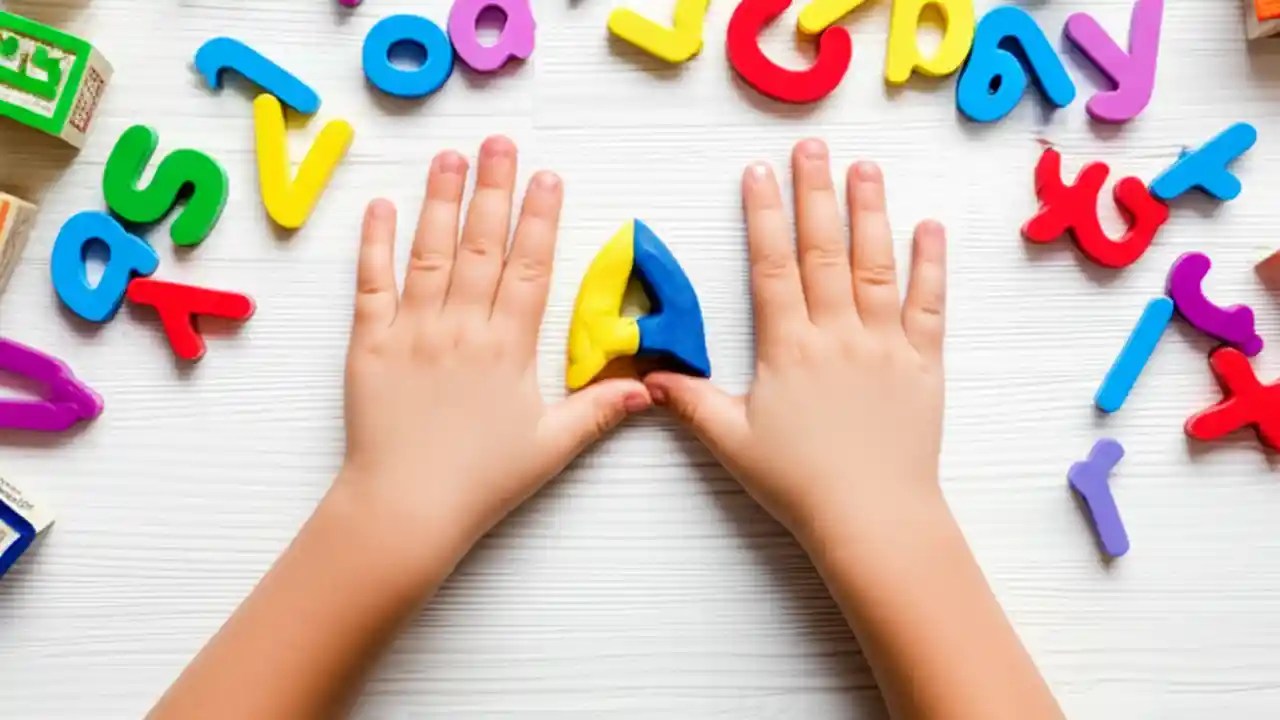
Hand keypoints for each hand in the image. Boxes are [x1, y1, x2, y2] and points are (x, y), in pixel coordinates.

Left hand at [339, 136, 651, 555]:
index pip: (530, 268)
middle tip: (501, 144)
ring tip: (450, 157)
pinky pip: (371, 284)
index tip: (547, 177)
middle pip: (482, 245)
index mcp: (508, 348)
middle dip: (494, 189)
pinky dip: (375, 243)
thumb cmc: (480, 482)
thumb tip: (651, 387)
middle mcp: (462, 328)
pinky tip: (382, 207)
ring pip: (430, 252)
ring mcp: (412, 331)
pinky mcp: (369, 344)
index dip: (540, 218)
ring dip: (441, 201)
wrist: (404, 508)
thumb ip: (598, 410)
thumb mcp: (550, 448)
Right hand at [644, 138, 946, 546]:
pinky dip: (931, 264)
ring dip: (870, 212)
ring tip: (864, 167)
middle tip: (811, 147)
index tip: (757, 174)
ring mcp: (884, 344)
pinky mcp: (922, 363)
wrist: (871, 517)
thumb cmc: (799, 483)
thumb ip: (692, 402)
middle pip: (823, 251)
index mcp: (788, 349)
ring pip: (876, 265)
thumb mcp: (732, 443)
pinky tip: (929, 227)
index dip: (763, 216)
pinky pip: (929, 305)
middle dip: (814, 194)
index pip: (772, 268)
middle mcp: (837, 335)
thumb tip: (648, 376)